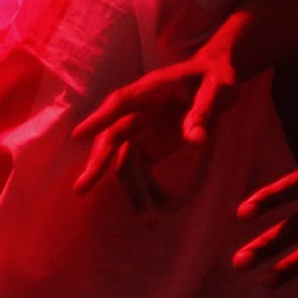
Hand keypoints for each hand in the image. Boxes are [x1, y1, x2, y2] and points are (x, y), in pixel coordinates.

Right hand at [75, 52, 240, 211]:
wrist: (215, 79)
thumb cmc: (215, 76)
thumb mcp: (219, 87)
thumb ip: (205, 110)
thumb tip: (196, 140)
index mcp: (152, 89)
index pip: (121, 102)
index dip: (100, 118)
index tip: (78, 135)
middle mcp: (139, 111)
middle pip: (114, 137)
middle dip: (98, 163)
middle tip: (81, 188)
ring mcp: (142, 131)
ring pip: (127, 163)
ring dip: (135, 192)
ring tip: (149, 221)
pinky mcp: (150, 147)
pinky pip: (141, 172)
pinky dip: (149, 191)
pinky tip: (159, 210)